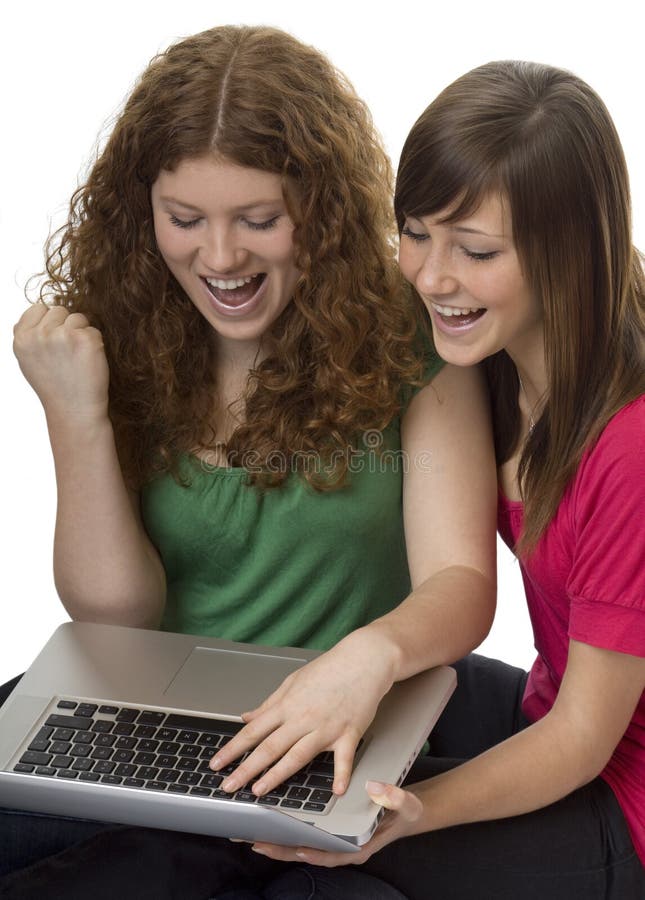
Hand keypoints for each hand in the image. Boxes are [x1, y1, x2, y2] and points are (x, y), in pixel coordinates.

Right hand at [13, 303, 109, 425]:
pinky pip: (94, 330)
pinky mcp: (85, 339)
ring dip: (81, 333)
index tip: (54, 343)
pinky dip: (95, 344)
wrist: (74, 411)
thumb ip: (29, 334)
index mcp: (22, 339)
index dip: (50, 323)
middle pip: (59, 310)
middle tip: (67, 354)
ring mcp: (62, 335)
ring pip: (78, 318)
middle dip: (66, 326)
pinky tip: (88, 362)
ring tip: (77, 359)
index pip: (38, 308)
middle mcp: (39, 335)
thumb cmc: (54, 386)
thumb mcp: (29, 360)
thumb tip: (39, 310)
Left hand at [209, 629, 396, 795]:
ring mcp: (326, 727)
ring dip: (277, 775)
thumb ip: (269, 703)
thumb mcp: (293, 681)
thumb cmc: (330, 668)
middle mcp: (303, 718)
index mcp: (288, 705)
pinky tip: (336, 791)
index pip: (253, 731)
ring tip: (260, 790)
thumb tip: (247, 717)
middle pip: (269, 747)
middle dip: (246, 769)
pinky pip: (344, 758)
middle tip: (228, 785)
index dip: (233, 749)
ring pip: (297, 755)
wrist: (363, 660)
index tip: (217, 763)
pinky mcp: (349, 733)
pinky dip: (341, 775)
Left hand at [250, 780, 423, 865]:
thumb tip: (374, 786)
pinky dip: (287, 832)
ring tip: (252, 835)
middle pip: (308, 852)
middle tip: (256, 842)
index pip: (332, 854)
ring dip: (278, 841)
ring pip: (302, 846)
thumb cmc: (406, 812)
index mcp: (359, 846)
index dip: (314, 853)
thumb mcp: (406, 803)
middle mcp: (343, 848)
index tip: (297, 850)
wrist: (408, 813)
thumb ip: (392, 796)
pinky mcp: (329, 833)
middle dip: (282, 849)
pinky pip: (305, 836)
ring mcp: (335, 842)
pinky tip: (270, 826)